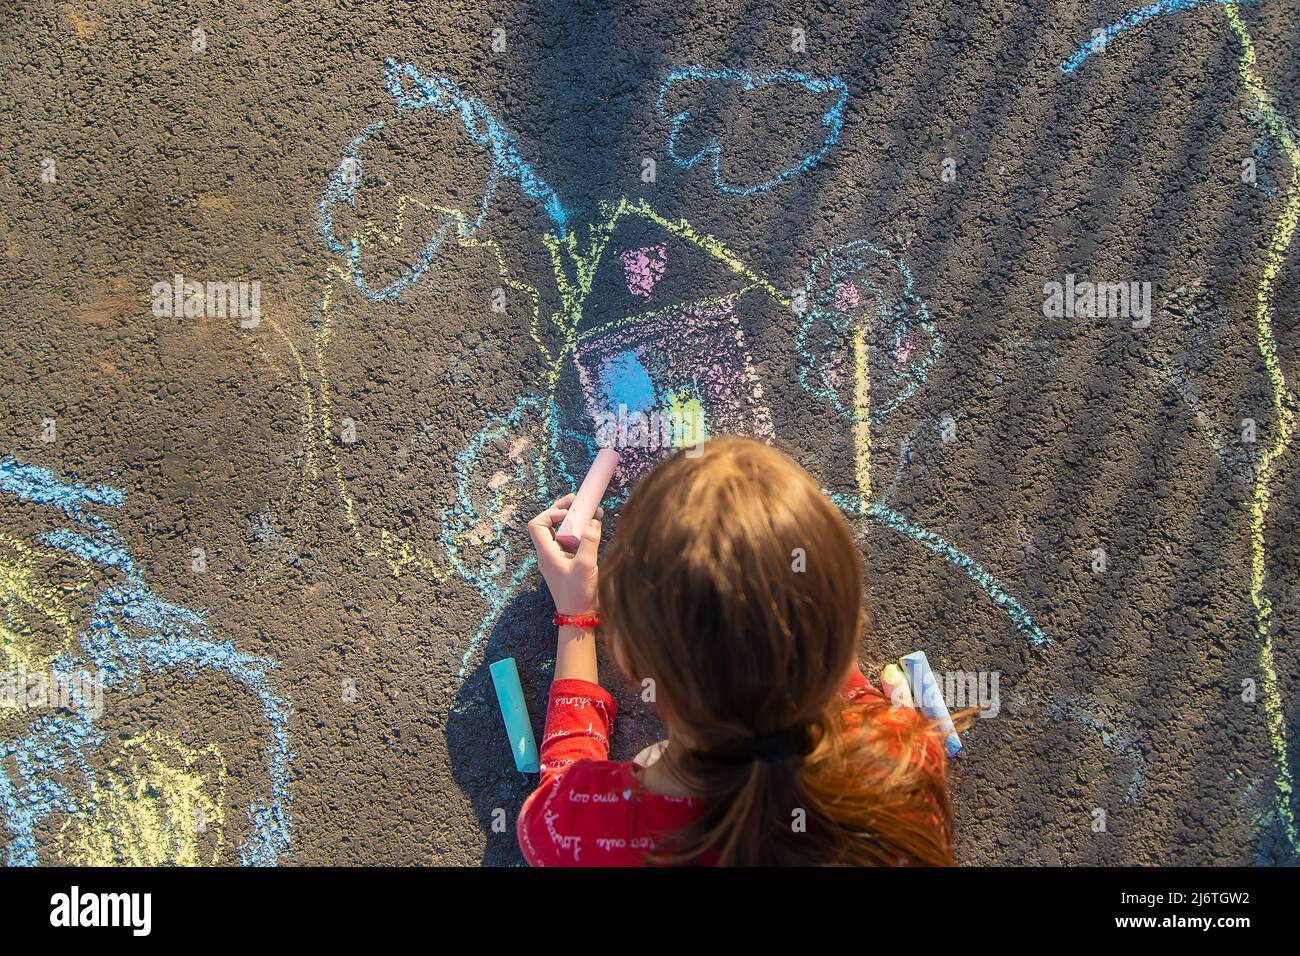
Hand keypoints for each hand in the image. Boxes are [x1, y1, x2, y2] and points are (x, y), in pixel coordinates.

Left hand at [527, 493, 602, 614]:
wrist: (579, 616)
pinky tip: (593, 528)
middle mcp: (548, 554)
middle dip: (563, 510)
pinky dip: (580, 532)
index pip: (536, 524)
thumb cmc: (578, 593)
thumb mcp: (586, 565)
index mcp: (546, 553)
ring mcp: (557, 558)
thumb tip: (593, 521)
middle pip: (548, 525)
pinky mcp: (567, 562)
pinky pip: (570, 541)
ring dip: (574, 520)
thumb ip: (590, 541)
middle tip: (578, 500)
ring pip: (561, 532)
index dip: (550, 513)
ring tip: (590, 510)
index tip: (569, 512)